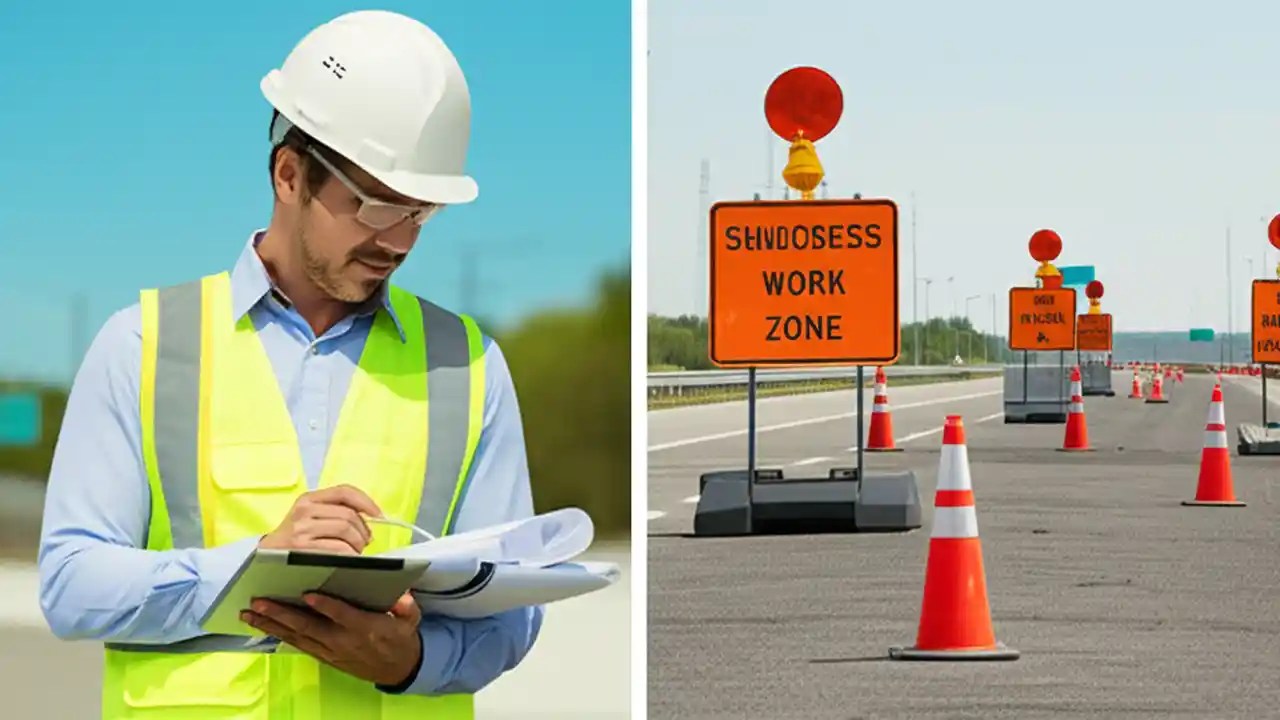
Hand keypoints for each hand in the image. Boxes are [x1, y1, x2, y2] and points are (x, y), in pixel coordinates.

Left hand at [242, 592, 422, 686]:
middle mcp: (343, 641)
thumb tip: (402, 597)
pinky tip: (262, 626)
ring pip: (297, 636)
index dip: (326, 605)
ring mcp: (330, 650)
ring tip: (249, 613)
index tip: (308, 593)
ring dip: (271, 625)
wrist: (397, 669)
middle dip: (282, 614)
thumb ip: (407, 608)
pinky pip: (297, 644)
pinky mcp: (323, 655)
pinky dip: (278, 634)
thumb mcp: (411, 620)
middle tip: (260, 602)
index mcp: (366, 628)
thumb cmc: (400, 637)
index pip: (343, 615)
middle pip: (309, 627)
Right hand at [258, 484, 382, 554]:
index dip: (366, 502)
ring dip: (358, 544)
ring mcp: (302, 530)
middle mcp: (304, 511)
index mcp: (308, 499)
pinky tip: (349, 560)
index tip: (379, 515)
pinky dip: (350, 555)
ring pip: (346, 531)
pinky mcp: (302, 549)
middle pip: (349, 515)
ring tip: (356, 551)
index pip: (344, 491)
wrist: (266, 558)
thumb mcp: (309, 517)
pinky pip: (338, 549)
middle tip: (365, 542)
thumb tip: (370, 518)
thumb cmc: (294, 539)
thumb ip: (334, 511)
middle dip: (364, 530)